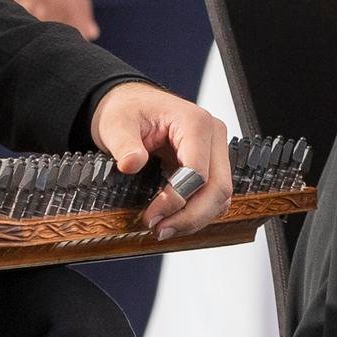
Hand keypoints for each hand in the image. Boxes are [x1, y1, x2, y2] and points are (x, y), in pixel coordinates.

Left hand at [90, 82, 232, 237]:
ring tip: (163, 230)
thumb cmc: (126, 110)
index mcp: (195, 122)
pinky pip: (212, 196)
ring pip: (220, 197)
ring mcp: (215, 151)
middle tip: (160, 231)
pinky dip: (196, 213)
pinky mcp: (211, 166)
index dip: (177, 200)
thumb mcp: (116, 123)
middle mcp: (214, 136)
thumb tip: (131, 164)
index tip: (150, 217)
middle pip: (218, 188)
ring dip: (195, 219)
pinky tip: (173, 221)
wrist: (131, 105)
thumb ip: (124, 144)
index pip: (198, 171)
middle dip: (190, 216)